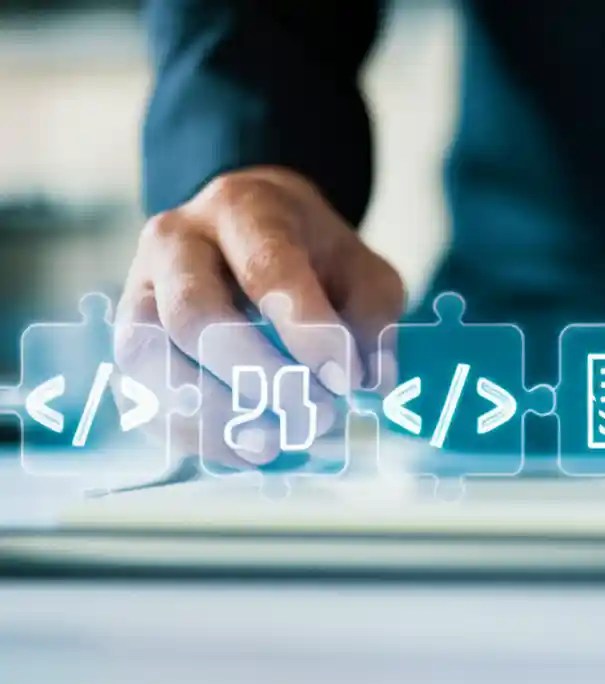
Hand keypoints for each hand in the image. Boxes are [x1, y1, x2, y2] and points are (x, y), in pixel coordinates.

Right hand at [114, 166, 404, 466]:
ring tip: (273, 444)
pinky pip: (140, 393)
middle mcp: (176, 242)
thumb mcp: (361, 270)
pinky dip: (191, 432)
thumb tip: (372, 382)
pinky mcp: (128, 340)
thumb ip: (372, 318)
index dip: (305, 329)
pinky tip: (244, 448)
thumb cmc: (311, 254)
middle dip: (256, 376)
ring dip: (212, 413)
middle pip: (194, 313)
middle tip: (316, 416)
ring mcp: (139, 290)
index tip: (345, 380)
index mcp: (242, 209)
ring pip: (149, 357)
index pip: (267, 267)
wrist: (249, 231)